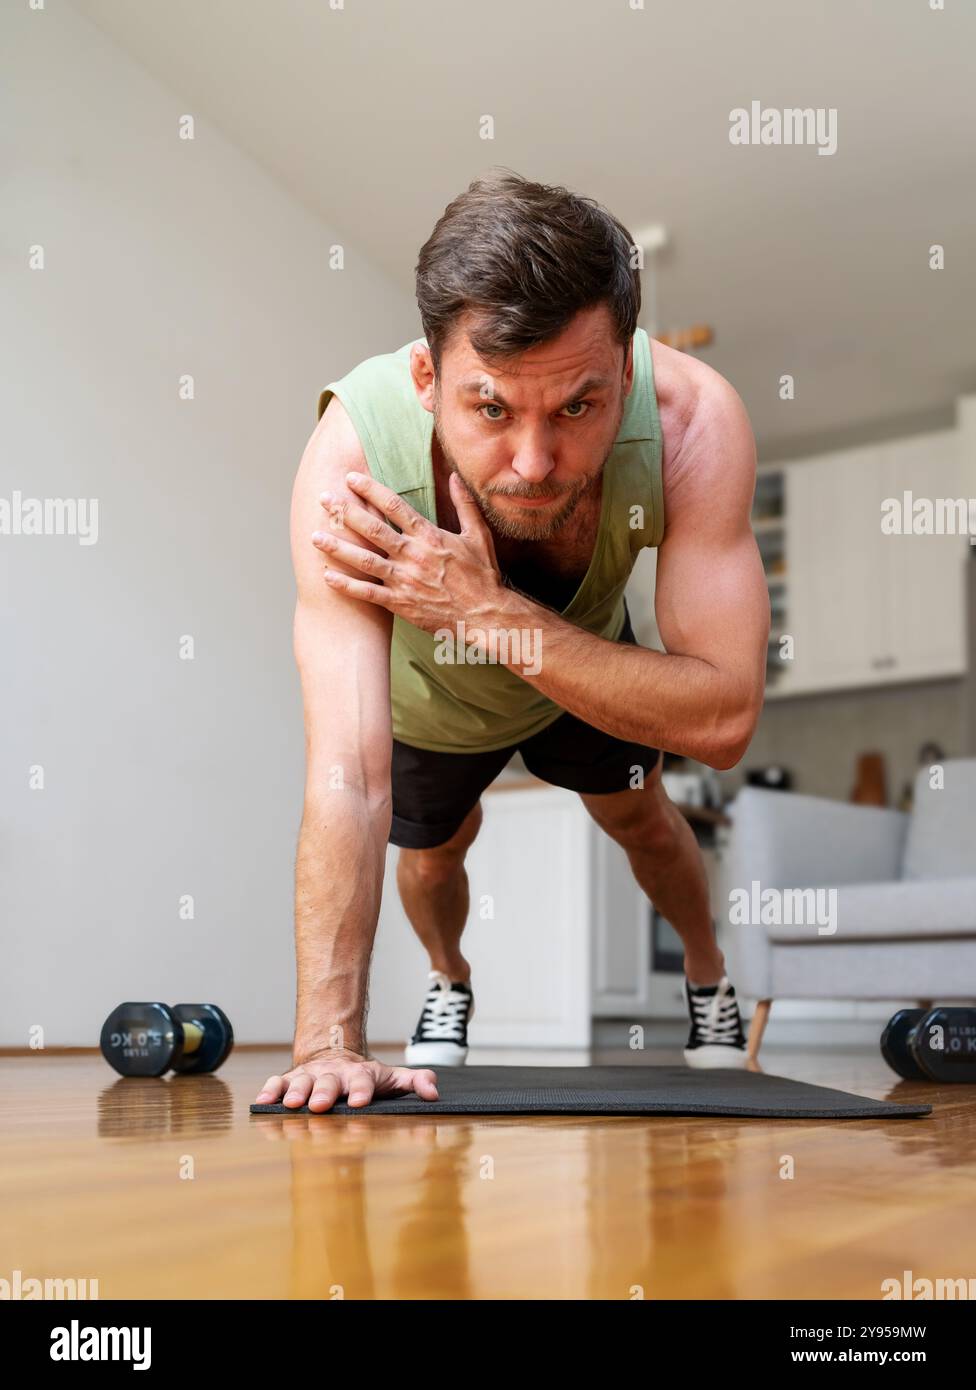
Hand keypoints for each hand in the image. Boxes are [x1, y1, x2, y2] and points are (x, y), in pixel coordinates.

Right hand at [254, 1050, 438, 1112]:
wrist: (337, 1056)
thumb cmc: (367, 1077)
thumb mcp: (394, 1078)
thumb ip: (416, 1082)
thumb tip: (434, 1092)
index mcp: (361, 1076)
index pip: (363, 1082)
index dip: (362, 1091)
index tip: (360, 1102)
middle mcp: (335, 1074)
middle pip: (330, 1082)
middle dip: (325, 1093)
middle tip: (321, 1106)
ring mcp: (311, 1076)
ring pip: (303, 1082)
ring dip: (296, 1092)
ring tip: (292, 1105)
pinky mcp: (291, 1080)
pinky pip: (279, 1083)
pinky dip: (270, 1090)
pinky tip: (263, 1100)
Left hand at [311, 471, 504, 634]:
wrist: (486, 616)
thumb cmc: (483, 576)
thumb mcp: (478, 536)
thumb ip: (464, 505)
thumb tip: (456, 476)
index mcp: (430, 537)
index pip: (394, 506)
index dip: (370, 490)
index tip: (351, 478)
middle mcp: (413, 556)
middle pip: (372, 529)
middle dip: (345, 512)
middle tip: (323, 498)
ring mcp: (405, 581)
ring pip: (364, 560)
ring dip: (337, 548)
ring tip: (315, 535)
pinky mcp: (401, 603)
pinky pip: (368, 593)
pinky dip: (346, 585)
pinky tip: (327, 576)